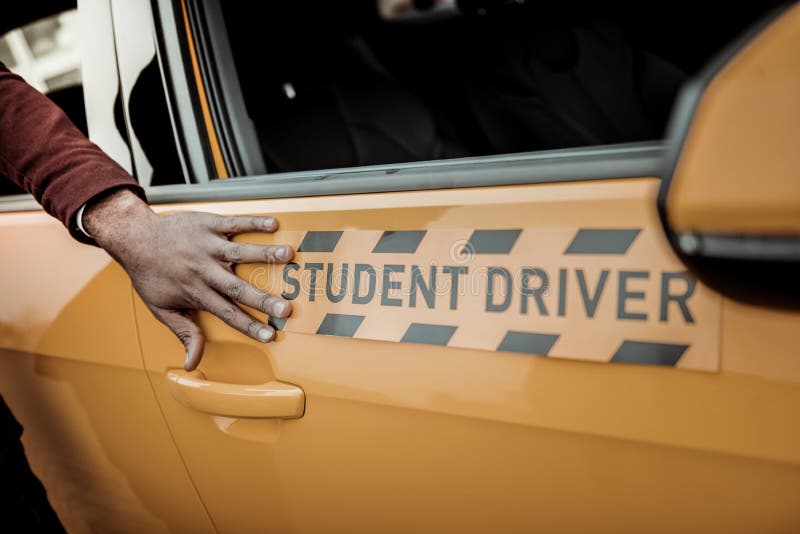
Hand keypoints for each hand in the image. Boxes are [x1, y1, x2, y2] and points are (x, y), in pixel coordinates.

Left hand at [83, 189, 293, 370]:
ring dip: (265, 254)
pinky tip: (273, 224)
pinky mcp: (209, 225)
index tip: (270, 336)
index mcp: (196, 292)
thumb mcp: (161, 309)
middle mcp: (204, 270)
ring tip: (288, 256)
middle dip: (263, 300)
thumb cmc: (150, 274)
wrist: (135, 237)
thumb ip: (183, 333)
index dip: (249, 326)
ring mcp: (208, 246)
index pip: (227, 314)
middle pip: (238, 288)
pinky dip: (254, 222)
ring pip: (240, 252)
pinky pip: (235, 223)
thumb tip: (192, 362)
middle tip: (286, 308)